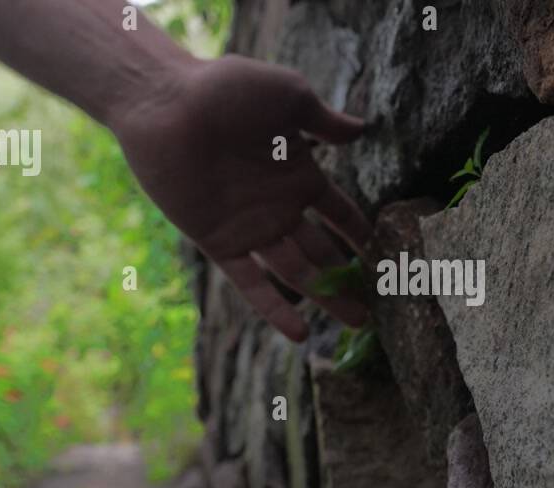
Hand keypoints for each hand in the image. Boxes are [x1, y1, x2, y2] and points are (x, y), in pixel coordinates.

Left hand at [110, 55, 369, 341]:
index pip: (340, 215)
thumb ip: (325, 121)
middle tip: (376, 308)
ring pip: (298, 274)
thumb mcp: (288, 96)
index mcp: (300, 176)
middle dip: (350, 281)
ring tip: (356, 324)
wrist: (165, 101)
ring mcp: (251, 229)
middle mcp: (279, 208)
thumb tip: (362, 129)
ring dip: (327, 299)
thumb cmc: (226, 88)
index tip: (388, 260)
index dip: (362, 236)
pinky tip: (300, 333)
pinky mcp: (220, 243)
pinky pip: (251, 284)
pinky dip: (274, 309)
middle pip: (323, 253)